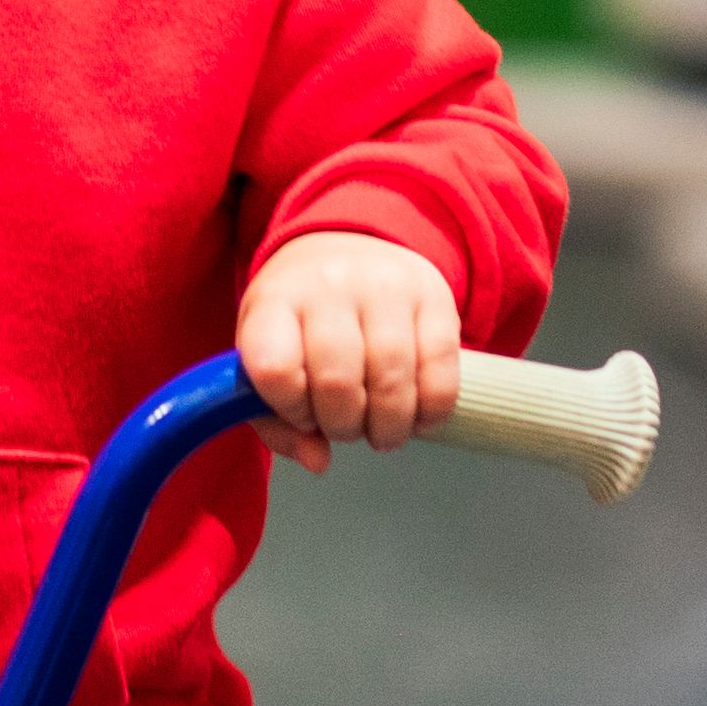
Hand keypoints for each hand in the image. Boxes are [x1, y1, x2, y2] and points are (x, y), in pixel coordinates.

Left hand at [238, 233, 459, 466]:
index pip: (274, 368)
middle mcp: (329, 285)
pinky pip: (441, 373)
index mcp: (275, 301)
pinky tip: (417, 415)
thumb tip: (317, 461)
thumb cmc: (300, 318)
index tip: (303, 413)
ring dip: (388, 426)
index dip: (290, 409)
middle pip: (337, 381)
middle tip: (348, 429)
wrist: (345, 244)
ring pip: (392, 381)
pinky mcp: (435, 297)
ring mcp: (385, 286)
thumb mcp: (265, 357)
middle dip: (344, 426)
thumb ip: (276, 421)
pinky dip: (431, 411)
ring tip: (383, 431)